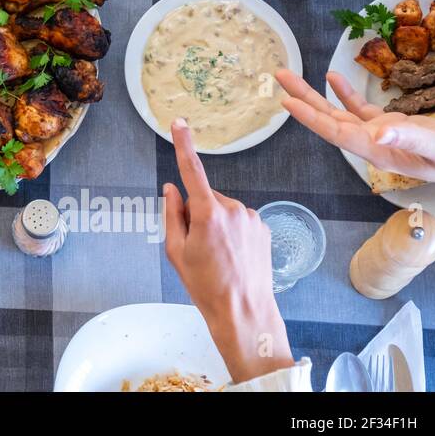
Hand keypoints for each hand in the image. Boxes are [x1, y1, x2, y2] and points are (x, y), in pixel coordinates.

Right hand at [163, 118, 295, 383]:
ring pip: (223, 209)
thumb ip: (172, 215)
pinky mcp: (262, 227)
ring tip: (217, 256)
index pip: (192, 171)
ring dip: (216, 224)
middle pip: (205, 198)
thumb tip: (172, 189)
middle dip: (197, 213)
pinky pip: (240, 220)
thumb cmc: (206, 286)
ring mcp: (251, 218)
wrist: (244, 312)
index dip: (184, 145)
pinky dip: (232, 232)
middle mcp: (232, 210)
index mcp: (206, 214)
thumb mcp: (175, 252)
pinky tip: (232, 256)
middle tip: (196, 246)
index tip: (179, 123)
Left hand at [277, 69, 434, 190]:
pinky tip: (332, 78)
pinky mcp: (392, 126)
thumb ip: (411, 137)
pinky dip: (346, 94)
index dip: (311, 118)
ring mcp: (381, 136)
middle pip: (329, 121)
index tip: (287, 103)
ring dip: (316, 95)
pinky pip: (360, 109)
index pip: (337, 133)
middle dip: (303, 100)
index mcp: (379, 152)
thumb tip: (379, 131)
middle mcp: (373, 144)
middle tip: (280, 77)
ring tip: (293, 76)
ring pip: (340, 113)